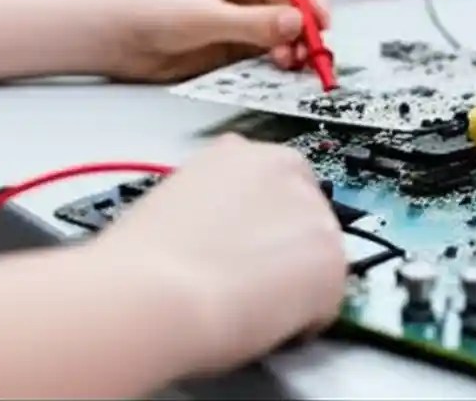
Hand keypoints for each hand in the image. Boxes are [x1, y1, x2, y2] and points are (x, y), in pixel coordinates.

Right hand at [90, 134, 346, 374]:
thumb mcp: (173, 200)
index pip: (274, 184)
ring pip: (318, 259)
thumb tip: (220, 227)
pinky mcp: (333, 264)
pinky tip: (262, 323)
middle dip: (282, 250)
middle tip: (245, 280)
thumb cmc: (142, 262)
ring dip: (295, 284)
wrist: (151, 296)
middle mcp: (287, 173)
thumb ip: (212, 202)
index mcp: (241, 152)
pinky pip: (327, 302)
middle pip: (302, 218)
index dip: (262, 223)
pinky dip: (302, 321)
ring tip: (248, 305)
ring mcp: (316, 216)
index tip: (249, 244)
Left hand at [95, 0, 331, 81]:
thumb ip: (252, 23)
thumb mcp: (204, 16)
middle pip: (292, 1)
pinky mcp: (233, 41)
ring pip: (283, 28)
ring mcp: (240, 14)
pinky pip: (266, 48)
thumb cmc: (145, 8)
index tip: (319, 17)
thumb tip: (296, 24)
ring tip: (289, 61)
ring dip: (292, 44)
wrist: (110, 38)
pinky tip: (278, 67)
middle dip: (304, 24)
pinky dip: (277, 58)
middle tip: (312, 48)